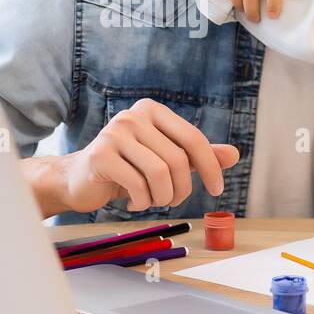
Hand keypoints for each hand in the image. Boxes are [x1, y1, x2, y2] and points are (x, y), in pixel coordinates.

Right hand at [55, 98, 239, 212]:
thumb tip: (234, 155)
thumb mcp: (164, 160)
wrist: (79, 180)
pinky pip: (137, 186)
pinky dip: (141, 202)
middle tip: (172, 201)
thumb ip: (196, 156)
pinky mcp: (100, 155)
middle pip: (177, 160)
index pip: (193, 138)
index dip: (211, 166)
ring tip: (150, 201)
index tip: (218, 190)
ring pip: (159, 174)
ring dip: (161, 198)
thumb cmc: (126, 169)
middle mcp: (133, 115)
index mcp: (152, 110)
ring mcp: (115, 133)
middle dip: (181, 190)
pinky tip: (132, 203)